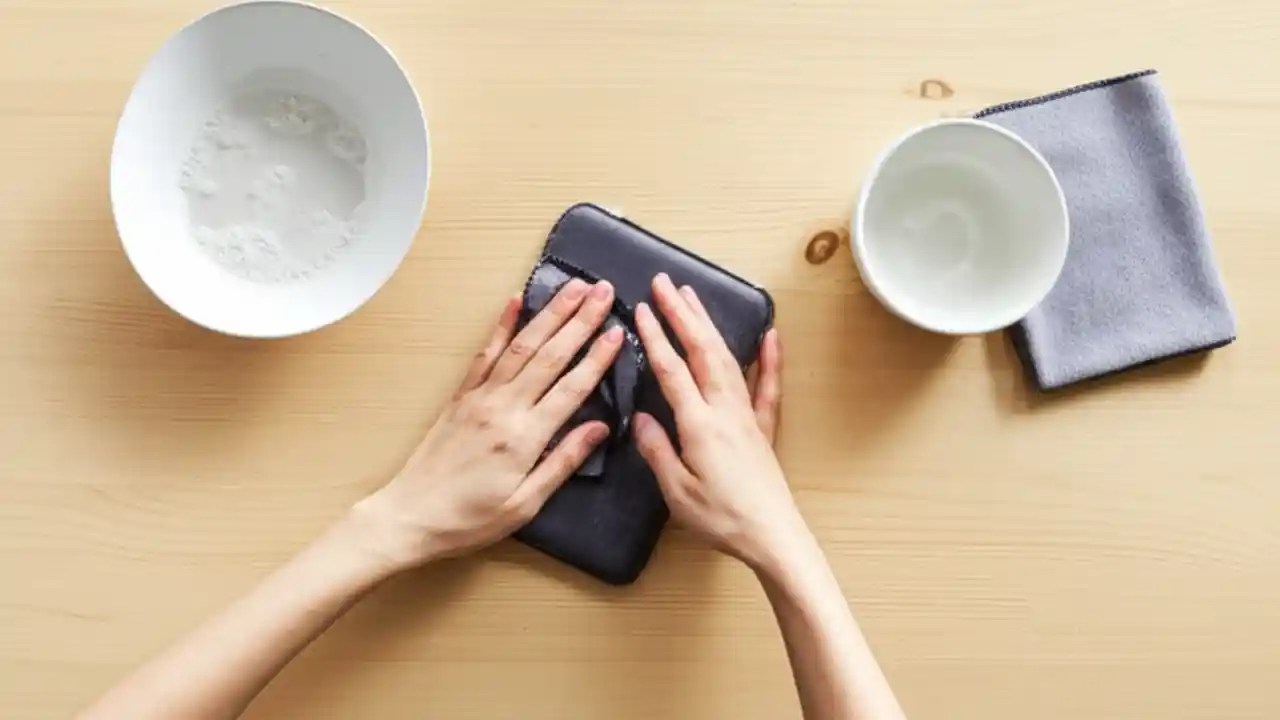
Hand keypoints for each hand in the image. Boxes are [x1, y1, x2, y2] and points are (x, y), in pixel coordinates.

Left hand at [352, 279, 622, 570]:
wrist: (410, 516)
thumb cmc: (470, 519)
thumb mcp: (525, 504)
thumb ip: (563, 462)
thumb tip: (599, 429)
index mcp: (525, 438)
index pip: (571, 388)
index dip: (597, 358)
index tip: (618, 330)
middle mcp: (503, 408)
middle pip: (550, 356)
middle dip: (579, 320)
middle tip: (603, 291)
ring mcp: (480, 397)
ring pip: (522, 346)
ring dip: (549, 313)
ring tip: (573, 287)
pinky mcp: (461, 396)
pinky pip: (486, 353)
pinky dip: (502, 325)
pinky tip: (515, 301)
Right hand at [632, 273, 809, 571]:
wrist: (773, 536)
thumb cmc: (723, 519)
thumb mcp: (677, 492)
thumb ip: (657, 450)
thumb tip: (642, 418)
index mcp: (699, 425)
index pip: (672, 370)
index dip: (656, 337)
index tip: (642, 308)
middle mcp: (725, 411)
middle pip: (701, 351)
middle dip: (681, 314)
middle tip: (664, 283)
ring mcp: (748, 416)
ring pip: (727, 358)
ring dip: (709, 324)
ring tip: (692, 297)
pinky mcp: (763, 429)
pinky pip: (767, 386)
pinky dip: (768, 358)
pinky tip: (770, 335)